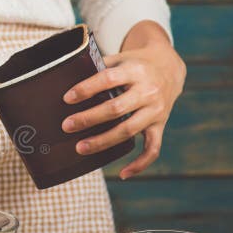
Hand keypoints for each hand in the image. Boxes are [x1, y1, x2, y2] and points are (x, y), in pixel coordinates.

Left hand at [61, 21, 185, 178]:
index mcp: (135, 70)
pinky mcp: (160, 125)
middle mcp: (148, 91)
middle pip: (116, 108)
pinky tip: (122, 174)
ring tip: (80, 147)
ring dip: (103, 141)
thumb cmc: (133, 65)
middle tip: (66, 126)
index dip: (87, 89)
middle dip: (89, 119)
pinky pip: (152, 149)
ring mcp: (156, 110)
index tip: (67, 98)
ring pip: (128, 130)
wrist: (169, 69)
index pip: (108, 79)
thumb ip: (97, 67)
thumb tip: (63, 75)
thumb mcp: (120, 58)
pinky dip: (140, 164)